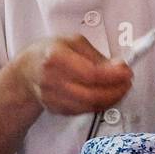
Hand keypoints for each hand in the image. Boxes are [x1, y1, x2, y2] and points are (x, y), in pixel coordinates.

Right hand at [10, 35, 132, 114]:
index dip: (113, 76)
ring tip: (119, 89)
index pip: (90, 73)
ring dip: (110, 100)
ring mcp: (52, 97)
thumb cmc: (50, 52)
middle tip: (127, 83)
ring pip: (89, 106)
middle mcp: (51, 79)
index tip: (127, 72)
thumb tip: (118, 68)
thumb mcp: (73, 42)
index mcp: (56, 57)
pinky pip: (83, 111)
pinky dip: (98, 105)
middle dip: (116, 91)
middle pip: (91, 94)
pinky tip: (105, 96)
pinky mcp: (55, 109)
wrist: (27, 70)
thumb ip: (97, 55)